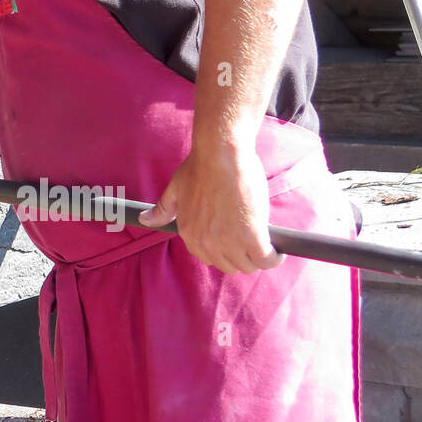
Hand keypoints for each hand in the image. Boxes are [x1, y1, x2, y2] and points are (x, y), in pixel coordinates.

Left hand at [138, 140, 282, 275]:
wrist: (220, 155)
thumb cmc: (200, 167)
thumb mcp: (175, 189)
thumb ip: (163, 209)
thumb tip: (144, 220)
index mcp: (189, 232)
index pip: (209, 258)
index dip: (224, 250)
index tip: (234, 240)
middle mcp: (206, 242)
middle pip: (230, 266)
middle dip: (241, 256)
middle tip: (252, 241)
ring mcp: (228, 241)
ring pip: (248, 266)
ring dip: (259, 258)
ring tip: (267, 245)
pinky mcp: (251, 237)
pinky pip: (266, 260)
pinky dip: (274, 257)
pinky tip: (278, 250)